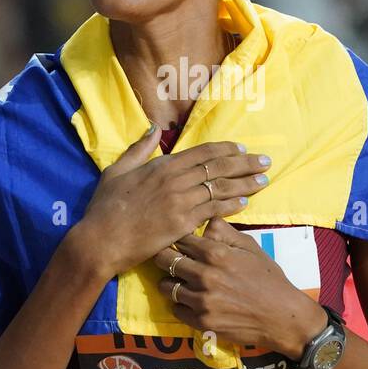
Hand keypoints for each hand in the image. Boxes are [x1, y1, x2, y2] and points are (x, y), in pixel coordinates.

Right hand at [77, 128, 272, 277]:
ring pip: (220, 188)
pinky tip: (245, 203)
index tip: (243, 149)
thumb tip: (153, 128)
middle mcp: (175, 179)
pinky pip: (213, 211)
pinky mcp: (183, 223)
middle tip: (265, 162)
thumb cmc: (105, 207)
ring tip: (263, 181)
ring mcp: (180, 201)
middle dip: (245, 163)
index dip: (226, 149)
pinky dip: (231, 206)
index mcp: (162, 165)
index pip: (202, 152)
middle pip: (218, 167)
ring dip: (245, 184)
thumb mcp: (117, 170)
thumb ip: (138, 149)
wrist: (102, 240)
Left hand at [150, 217, 327, 359]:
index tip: (175, 240)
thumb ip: (225, 233)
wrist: (282, 315)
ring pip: (166, 287)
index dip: (176, 238)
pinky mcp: (202, 322)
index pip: (180, 238)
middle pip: (165, 260)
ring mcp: (202, 301)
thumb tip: (206, 220)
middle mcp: (205, 276)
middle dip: (163, 257)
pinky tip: (189, 301)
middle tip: (167, 258)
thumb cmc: (268, 278)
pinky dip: (180, 305)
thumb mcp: (251, 247)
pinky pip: (176, 310)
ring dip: (169, 282)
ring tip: (178, 281)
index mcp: (216, 253)